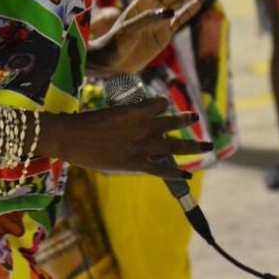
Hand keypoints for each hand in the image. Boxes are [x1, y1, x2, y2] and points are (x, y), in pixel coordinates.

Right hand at [51, 97, 211, 179]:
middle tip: (195, 118)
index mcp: (136, 110)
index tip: (162, 107)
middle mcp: (143, 127)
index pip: (159, 104)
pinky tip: (188, 175)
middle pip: (172, 122)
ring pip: (174, 146)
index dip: (160, 105)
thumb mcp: (108, 114)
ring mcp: (142, 147)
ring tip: (207, 146)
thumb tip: (133, 122)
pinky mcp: (136, 164)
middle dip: (186, 120)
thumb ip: (125, 118)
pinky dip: (176, 173)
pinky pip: (162, 170)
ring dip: (193, 146)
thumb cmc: (85, 123)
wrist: (71, 138)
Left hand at [91, 0, 212, 73]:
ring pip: (180, 0)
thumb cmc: (114, 43)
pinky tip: (199, 0)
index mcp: (142, 2)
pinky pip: (180, 19)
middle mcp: (153, 8)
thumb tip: (170, 12)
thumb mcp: (128, 30)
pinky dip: (190, 10)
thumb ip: (148, 20)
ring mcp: (160, 20)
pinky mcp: (165, 34)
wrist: (111, 63)